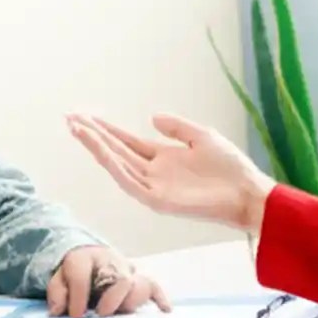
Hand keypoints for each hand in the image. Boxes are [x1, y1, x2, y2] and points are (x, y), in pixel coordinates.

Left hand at [46, 245, 171, 317]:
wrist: (87, 257)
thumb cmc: (73, 272)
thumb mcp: (58, 279)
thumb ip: (57, 293)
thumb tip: (58, 311)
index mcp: (84, 258)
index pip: (82, 275)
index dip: (78, 297)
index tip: (75, 315)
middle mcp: (110, 262)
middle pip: (120, 279)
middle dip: (112, 299)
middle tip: (101, 314)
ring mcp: (126, 270)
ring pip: (138, 285)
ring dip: (131, 302)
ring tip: (122, 313)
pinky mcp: (137, 279)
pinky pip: (153, 287)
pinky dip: (160, 298)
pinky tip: (165, 310)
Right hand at [66, 113, 276, 232]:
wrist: (247, 192)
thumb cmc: (230, 168)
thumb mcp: (201, 136)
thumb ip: (176, 127)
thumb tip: (151, 117)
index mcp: (162, 158)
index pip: (126, 142)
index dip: (106, 130)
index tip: (85, 117)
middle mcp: (153, 173)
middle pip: (116, 151)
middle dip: (93, 136)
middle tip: (70, 119)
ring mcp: (153, 187)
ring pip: (117, 165)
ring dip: (97, 148)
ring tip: (78, 130)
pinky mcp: (158, 200)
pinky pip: (130, 182)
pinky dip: (114, 166)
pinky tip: (101, 151)